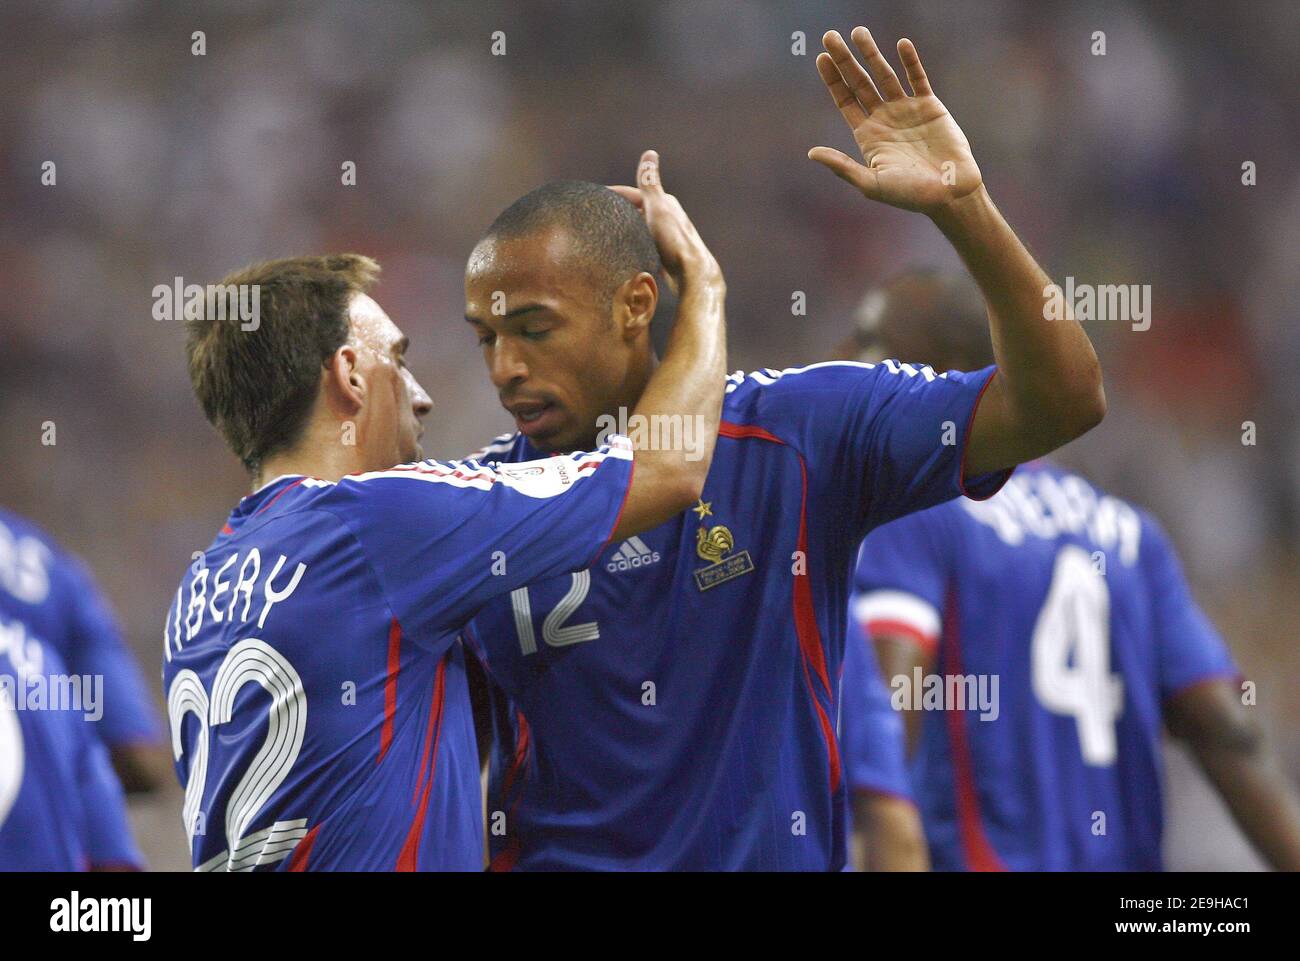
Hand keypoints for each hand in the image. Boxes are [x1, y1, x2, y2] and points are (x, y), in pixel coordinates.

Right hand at [608, 150, 722, 295]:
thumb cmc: (674, 240)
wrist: (692, 274)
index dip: (613, 194)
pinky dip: (631, 243)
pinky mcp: (665, 253)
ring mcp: (666, 235)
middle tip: (595, 216)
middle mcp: (667, 216)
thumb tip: (650, 153)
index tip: (594, 198)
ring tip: (604, 234)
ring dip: (624, 228)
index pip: (632, 193)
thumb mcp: (658, 207)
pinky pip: (643, 243)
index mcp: (664, 202)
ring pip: (639, 227)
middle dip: (617, 211)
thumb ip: (650, 183)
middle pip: (636, 210)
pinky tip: (623, 252)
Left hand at [809, 28, 982, 216]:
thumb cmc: (909, 195)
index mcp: (867, 135)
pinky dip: (910, 62)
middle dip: (844, 59)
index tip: (821, 58)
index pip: (845, 100)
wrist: (949, 193)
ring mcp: (906, 110)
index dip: (833, 79)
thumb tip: (811, 153)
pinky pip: (918, 78)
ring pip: (885, 75)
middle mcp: (884, 118)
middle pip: (859, 82)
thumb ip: (842, 166)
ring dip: (872, 53)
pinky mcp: (930, 106)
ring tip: (858, 31)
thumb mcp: (871, 183)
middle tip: (829, 36)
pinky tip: (901, 44)